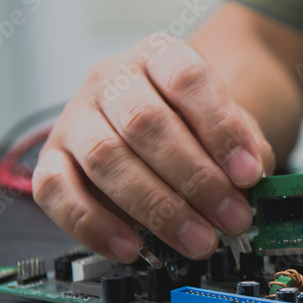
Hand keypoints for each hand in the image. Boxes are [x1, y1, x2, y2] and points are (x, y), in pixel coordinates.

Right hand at [33, 33, 274, 261]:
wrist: (162, 125)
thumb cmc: (198, 125)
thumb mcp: (233, 125)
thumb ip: (246, 148)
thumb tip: (250, 185)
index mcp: (159, 55)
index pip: (187, 80)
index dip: (220, 129)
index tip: (248, 173)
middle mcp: (111, 80)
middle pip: (145, 123)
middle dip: (195, 179)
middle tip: (231, 218)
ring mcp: (75, 117)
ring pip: (105, 158)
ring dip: (156, 208)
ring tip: (197, 240)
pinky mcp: (51, 158)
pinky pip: (55, 191)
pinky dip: (93, 225)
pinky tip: (131, 247)